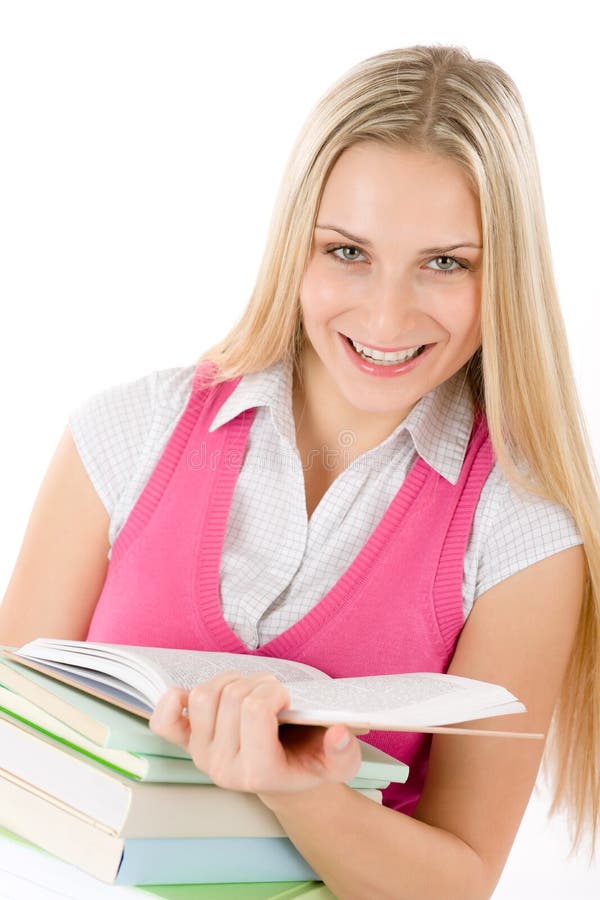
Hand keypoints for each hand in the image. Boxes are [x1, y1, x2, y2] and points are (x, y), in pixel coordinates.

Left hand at [148, 670, 361, 793]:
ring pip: (204, 696)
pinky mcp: (187, 746)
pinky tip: (189, 694)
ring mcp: (202, 757)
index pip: (255, 709)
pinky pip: (164, 722)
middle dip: (257, 682)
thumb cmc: (310, 762)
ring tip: (249, 689)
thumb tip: (338, 732)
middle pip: (232, 697)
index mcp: (259, 773)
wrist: (285, 779)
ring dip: (229, 680)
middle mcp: (223, 769)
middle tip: (273, 691)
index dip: (274, 691)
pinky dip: (172, 700)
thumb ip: (344, 752)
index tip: (286, 697)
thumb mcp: (338, 764)